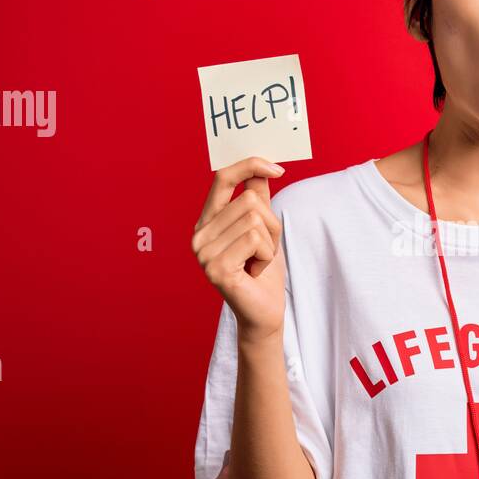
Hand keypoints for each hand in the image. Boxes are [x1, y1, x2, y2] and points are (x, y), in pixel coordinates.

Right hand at [191, 157, 286, 343]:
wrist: (264, 312)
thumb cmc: (262, 270)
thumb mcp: (264, 228)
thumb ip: (258, 198)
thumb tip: (262, 167)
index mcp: (207, 222)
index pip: (222, 178)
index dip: (249, 166)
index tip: (278, 168)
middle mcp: (199, 235)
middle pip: (248, 200)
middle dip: (271, 224)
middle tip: (264, 250)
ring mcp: (204, 252)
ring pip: (254, 220)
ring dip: (270, 243)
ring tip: (259, 261)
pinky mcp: (216, 268)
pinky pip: (254, 240)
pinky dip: (266, 255)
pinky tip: (256, 272)